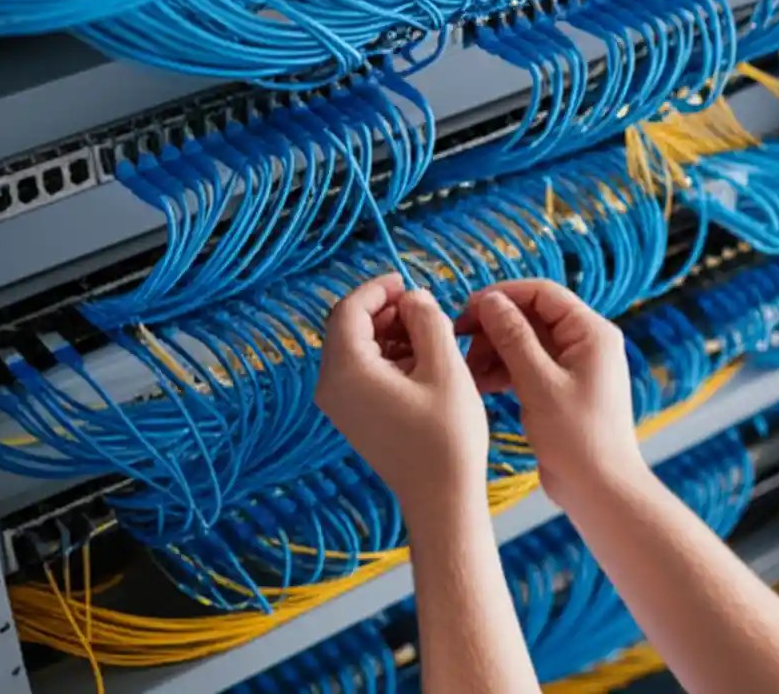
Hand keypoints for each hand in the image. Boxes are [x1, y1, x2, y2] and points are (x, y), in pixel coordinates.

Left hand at [315, 275, 488, 515]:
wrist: (442, 498)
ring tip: (429, 334)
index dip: (377, 289)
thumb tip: (414, 298)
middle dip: (384, 311)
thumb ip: (427, 320)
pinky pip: (362, 371)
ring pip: (356, 349)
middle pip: (348, 328)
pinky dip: (387, 356)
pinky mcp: (354, 416)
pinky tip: (421, 359)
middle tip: (423, 307)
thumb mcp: (445, 367)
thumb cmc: (447, 437)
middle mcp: (332, 386)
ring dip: (388, 333)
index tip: (407, 281)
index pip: (349, 310)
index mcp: (347, 371)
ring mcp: (340, 404)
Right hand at [455, 280, 646, 503]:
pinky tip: (479, 384)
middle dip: (494, 326)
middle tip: (459, 340)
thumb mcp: (539, 383)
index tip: (467, 309)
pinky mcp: (561, 389)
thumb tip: (490, 301)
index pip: (542, 294)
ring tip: (466, 369)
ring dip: (494, 350)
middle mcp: (586, 343)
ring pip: (526, 343)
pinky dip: (504, 371)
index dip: (502, 296)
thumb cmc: (578, 437)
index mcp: (591, 333)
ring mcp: (574, 367)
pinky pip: (528, 367)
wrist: (599, 489)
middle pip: (532, 317)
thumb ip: (513, 337)